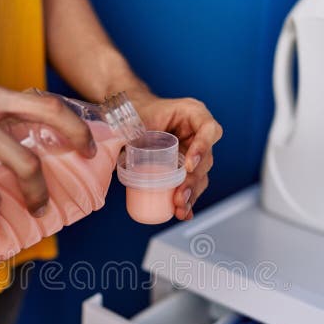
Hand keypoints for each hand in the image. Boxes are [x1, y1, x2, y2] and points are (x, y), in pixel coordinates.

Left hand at [128, 90, 222, 219]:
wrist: (132, 116)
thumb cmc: (137, 111)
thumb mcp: (136, 115)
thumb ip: (129, 127)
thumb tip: (114, 144)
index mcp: (192, 113)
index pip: (209, 129)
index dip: (203, 148)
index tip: (188, 166)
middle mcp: (198, 133)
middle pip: (206, 159)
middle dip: (193, 181)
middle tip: (180, 196)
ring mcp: (194, 152)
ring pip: (200, 176)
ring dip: (191, 194)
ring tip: (179, 208)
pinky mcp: (186, 168)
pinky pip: (190, 185)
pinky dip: (187, 200)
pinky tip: (183, 213)